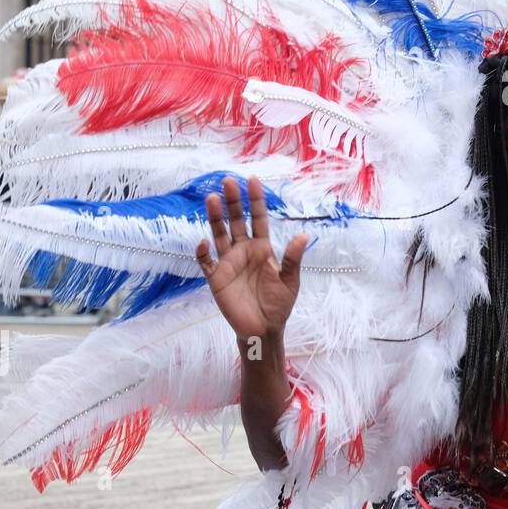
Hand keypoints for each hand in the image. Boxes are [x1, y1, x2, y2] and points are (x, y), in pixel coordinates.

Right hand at [196, 175, 308, 344]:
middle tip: (228, 181)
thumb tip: (303, 235)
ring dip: (215, 218)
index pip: (257, 218)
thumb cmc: (279, 304)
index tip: (252, 180)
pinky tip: (204, 243)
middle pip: (235, 221)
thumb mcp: (290, 281)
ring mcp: (228, 263)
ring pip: (219, 234)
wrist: (264, 328)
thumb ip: (292, 258)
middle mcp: (243, 251)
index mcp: (262, 248)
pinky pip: (207, 262)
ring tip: (212, 198)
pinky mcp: (216, 278)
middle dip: (232, 202)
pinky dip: (204, 253)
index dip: (255, 200)